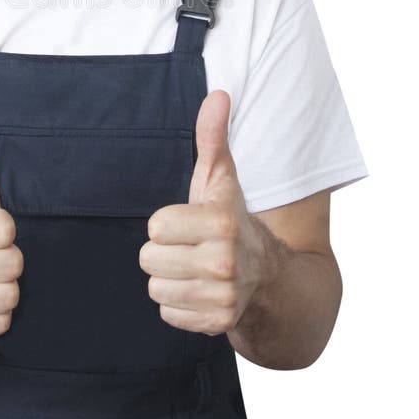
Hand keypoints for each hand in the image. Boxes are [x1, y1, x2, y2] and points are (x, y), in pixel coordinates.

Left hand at [139, 90, 267, 335]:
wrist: (269, 276)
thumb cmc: (232, 218)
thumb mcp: (220, 178)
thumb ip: (213, 137)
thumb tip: (217, 94)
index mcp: (221, 222)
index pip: (155, 226)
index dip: (166, 223)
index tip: (188, 222)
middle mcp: (224, 261)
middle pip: (149, 259)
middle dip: (164, 253)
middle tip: (188, 247)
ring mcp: (223, 296)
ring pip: (155, 288)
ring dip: (169, 280)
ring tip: (193, 268)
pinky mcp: (217, 324)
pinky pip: (167, 314)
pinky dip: (179, 305)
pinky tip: (198, 291)